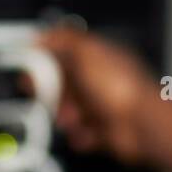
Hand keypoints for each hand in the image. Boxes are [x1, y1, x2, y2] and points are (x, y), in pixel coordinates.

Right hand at [41, 27, 171, 169]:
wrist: (142, 125)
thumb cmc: (122, 87)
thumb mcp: (87, 51)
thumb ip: (64, 39)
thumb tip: (42, 35)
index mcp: (98, 58)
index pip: (64, 56)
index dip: (44, 62)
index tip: (29, 70)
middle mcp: (101, 82)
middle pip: (64, 86)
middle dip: (52, 94)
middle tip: (46, 98)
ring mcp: (103, 107)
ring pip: (70, 112)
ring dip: (66, 117)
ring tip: (72, 118)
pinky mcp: (104, 131)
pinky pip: (81, 135)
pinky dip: (80, 136)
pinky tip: (86, 133)